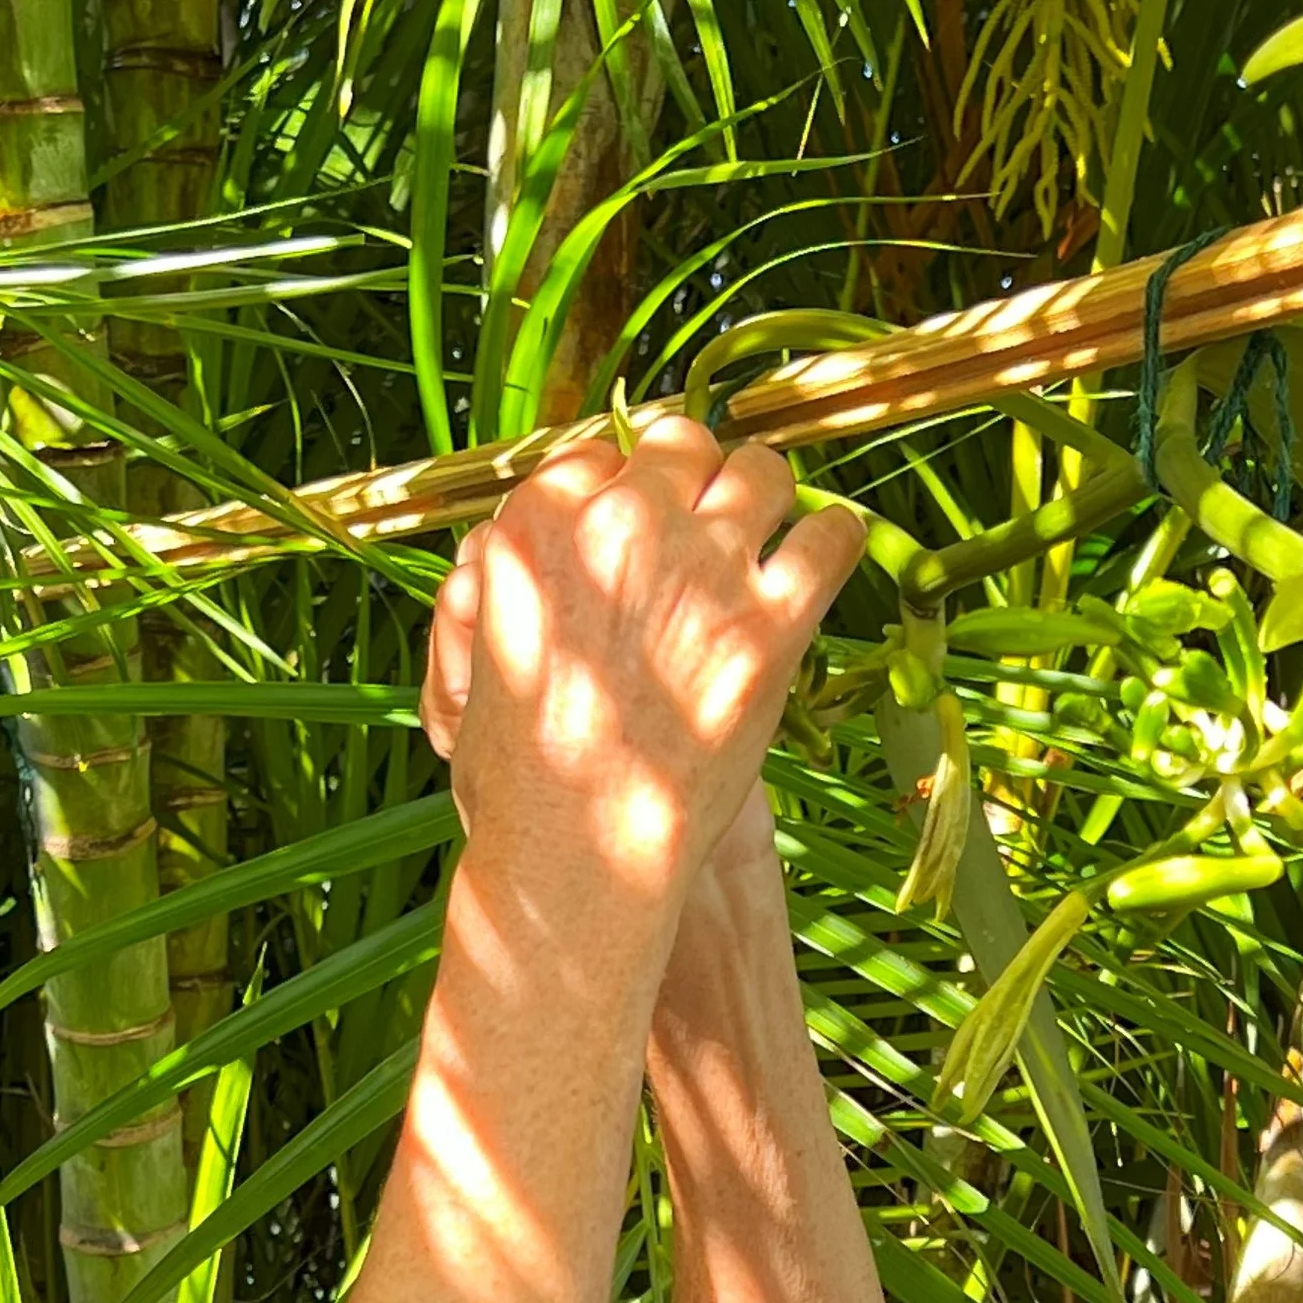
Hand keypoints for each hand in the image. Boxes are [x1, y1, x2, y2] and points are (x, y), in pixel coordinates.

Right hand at [419, 423, 859, 920]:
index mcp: (535, 529)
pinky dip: (830, 543)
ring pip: (762, 470)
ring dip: (763, 499)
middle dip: (693, 479)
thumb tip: (495, 552)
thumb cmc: (517, 782)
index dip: (619, 488)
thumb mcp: (472, 666)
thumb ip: (492, 591)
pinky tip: (816, 564)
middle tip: (701, 527)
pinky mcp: (771, 622)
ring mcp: (703, 567)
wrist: (575, 859)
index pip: (596, 455)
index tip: (634, 523)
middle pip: (682, 444)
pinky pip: (830, 536)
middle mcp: (621, 525)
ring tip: (763, 541)